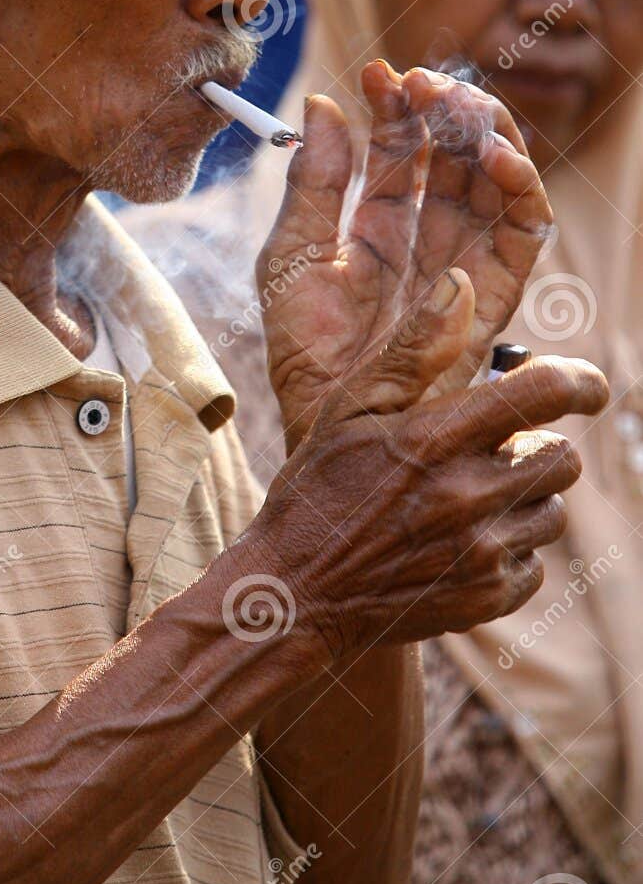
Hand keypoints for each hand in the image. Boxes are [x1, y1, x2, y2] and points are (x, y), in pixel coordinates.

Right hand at [235, 272, 606, 660]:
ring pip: (551, 513)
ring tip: (465, 498)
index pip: (546, 394)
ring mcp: (482, 554)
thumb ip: (411, 349)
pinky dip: (508, 551)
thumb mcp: (348, 407)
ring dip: (523, 500)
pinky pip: (534, 565)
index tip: (587, 385)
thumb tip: (460, 284)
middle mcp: (469, 496)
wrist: (297, 592)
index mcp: (435, 438)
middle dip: (535, 447)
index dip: (580, 381)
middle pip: (561, 459)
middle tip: (487, 451)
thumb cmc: (319, 487)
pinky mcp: (487, 599)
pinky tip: (459, 544)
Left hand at [259, 60, 550, 448]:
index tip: (379, 73)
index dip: (394, 110)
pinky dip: (523, 192)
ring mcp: (463, 264)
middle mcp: (427, 241)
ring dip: (487, 137)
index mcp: (376, 228)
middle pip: (453, 159)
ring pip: (494, 186)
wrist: (332, 428)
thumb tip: (322, 104)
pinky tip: (499, 159)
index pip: (398, 152)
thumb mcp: (290, 257)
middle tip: (428, 82)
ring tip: (463, 108)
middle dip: (446, 113)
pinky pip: (523, 236)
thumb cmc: (304, 356)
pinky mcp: (495, 297)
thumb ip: (310, 184)